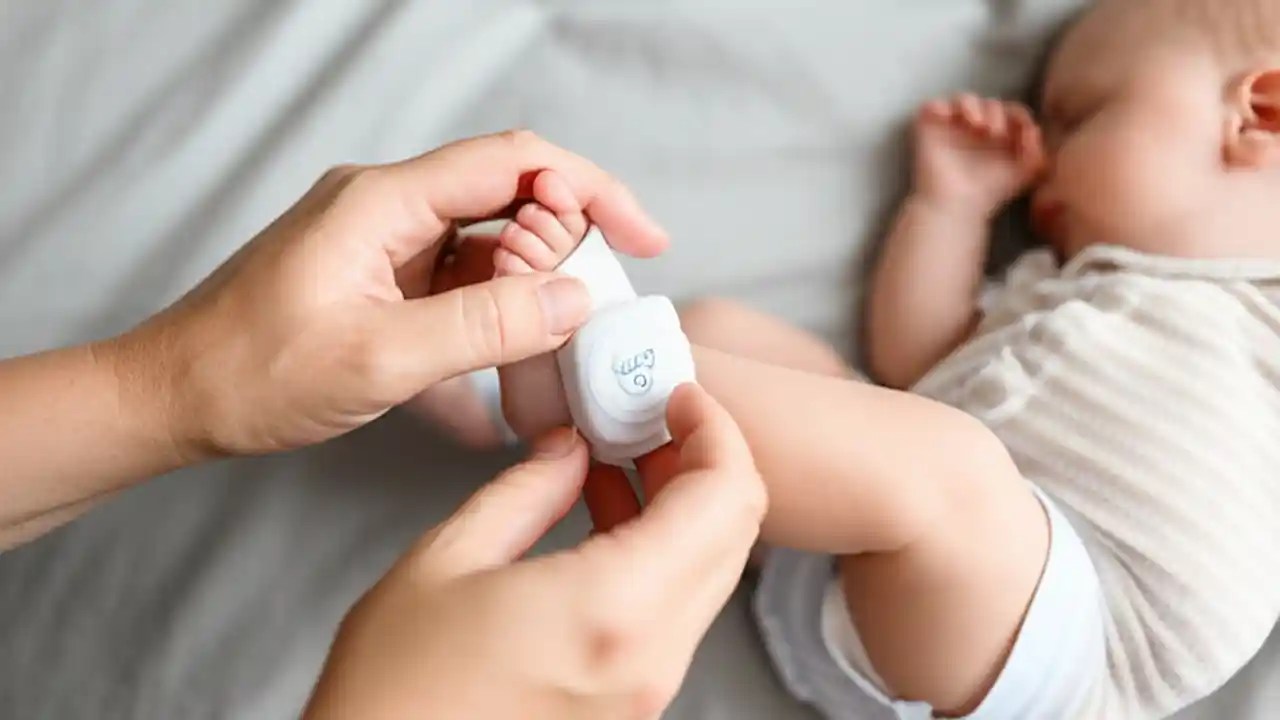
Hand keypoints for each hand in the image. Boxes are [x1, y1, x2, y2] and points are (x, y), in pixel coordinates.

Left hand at [110, 131, 667, 458]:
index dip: (591, 189)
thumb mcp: (378, 358)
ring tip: (551, 341)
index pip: (515, 162)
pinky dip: (497, 310)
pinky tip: (512, 359)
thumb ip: (484, 326)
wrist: (172, 398)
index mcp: (384, 201)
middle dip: (562, 247)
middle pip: (510, 196)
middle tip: (577, 314)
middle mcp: (389, 207)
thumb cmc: (250, 373)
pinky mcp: (382, 279)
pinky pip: (461, 279)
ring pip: (490, 242)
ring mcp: (385, 242)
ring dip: (531, 284)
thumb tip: (574, 300)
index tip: (643, 237)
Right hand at [304, 385, 766, 719]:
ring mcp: (648, 686)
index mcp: (613, 608)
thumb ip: (527, 489)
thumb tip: (570, 445)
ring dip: (684, 504)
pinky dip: (663, 550)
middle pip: (734, 533)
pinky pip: (678, 608)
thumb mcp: (447, 560)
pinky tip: (607, 514)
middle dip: (705, 459)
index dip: (715, 430)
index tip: (677, 396)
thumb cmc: (392, 688)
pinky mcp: (631, 701)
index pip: (724, 498)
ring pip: (712, 570)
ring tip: (620, 457)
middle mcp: (652, 655)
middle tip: (648, 418)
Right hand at [912, 95, 1045, 215]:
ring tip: (976, 124)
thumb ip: (1038, 151)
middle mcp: (975, 132)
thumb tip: (1034, 130)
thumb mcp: (1025, 173)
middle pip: (989, 103)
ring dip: (972, 106)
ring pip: (963, 100)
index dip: (1018, 116)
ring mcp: (952, 129)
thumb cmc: (990, 192)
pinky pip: (932, 106)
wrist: (957, 205)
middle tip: (995, 133)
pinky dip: (940, 106)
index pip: (1010, 113)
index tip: (1022, 131)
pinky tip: (949, 119)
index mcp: (998, 138)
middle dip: (995, 113)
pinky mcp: (929, 130)